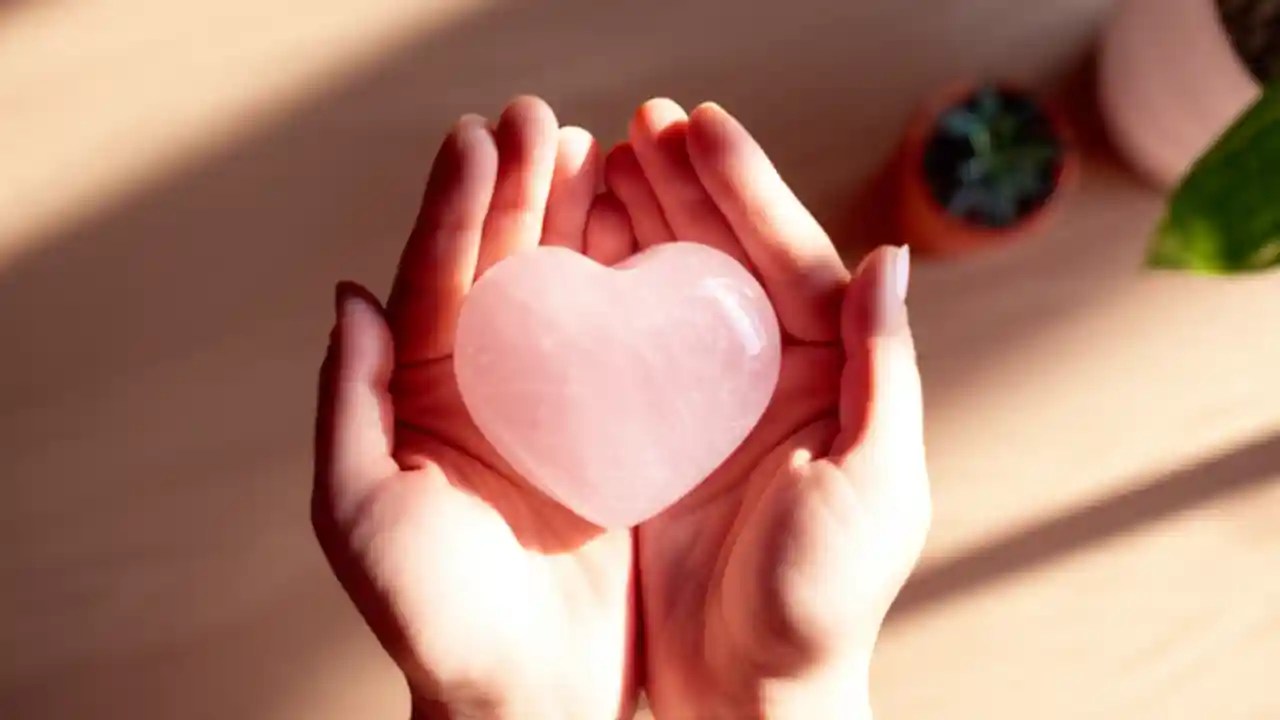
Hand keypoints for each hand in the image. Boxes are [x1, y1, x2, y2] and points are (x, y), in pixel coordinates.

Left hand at [312, 97, 636, 719]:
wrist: (526, 692)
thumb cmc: (434, 617)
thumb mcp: (361, 509)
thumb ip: (351, 401)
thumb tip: (351, 294)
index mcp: (422, 395)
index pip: (435, 279)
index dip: (454, 205)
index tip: (479, 137)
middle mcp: (486, 390)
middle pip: (503, 267)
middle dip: (519, 191)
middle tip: (546, 122)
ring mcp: (552, 409)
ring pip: (565, 293)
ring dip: (578, 221)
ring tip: (599, 156)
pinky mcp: (613, 437)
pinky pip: (623, 347)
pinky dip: (634, 288)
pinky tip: (651, 240)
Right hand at [606, 100, 930, 718]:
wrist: (748, 690)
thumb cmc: (823, 602)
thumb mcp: (873, 486)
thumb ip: (884, 372)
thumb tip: (890, 258)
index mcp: (830, 375)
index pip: (791, 257)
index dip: (746, 187)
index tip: (698, 127)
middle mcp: (769, 376)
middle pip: (724, 257)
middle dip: (683, 186)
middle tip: (636, 123)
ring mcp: (705, 403)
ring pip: (669, 290)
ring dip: (636, 222)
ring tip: (597, 158)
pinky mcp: (650, 436)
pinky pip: (621, 348)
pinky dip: (597, 295)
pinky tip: (566, 249)